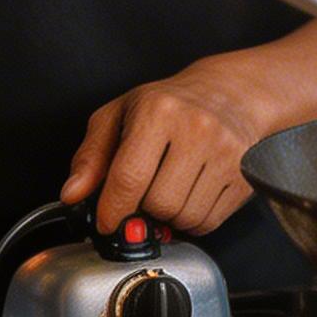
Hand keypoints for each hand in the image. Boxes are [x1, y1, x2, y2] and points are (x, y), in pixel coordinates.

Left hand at [61, 57, 277, 234]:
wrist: (232, 94)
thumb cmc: (170, 105)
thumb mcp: (120, 116)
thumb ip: (91, 156)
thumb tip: (72, 194)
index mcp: (158, 110)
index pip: (129, 177)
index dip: (112, 209)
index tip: (107, 221)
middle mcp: (196, 128)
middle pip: (158, 204)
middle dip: (144, 208)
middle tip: (145, 192)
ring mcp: (225, 151)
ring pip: (185, 217)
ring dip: (170, 216)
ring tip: (170, 188)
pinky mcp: (243, 174)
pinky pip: (209, 222)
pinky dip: (193, 219)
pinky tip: (191, 194)